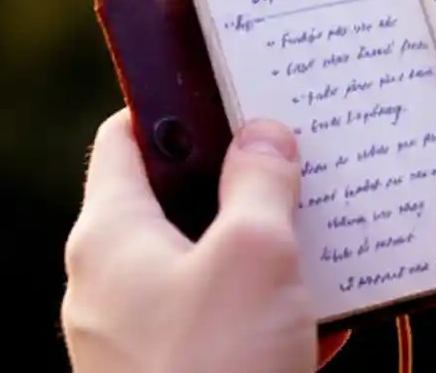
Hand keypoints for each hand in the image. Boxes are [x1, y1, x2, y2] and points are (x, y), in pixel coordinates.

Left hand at [60, 111, 348, 372]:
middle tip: (297, 154)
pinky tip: (326, 311)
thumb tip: (263, 135)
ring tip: (325, 227)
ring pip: (207, 267)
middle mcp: (111, 284)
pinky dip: (269, 311)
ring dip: (265, 249)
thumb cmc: (217, 368)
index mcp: (110, 236)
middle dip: (239, 178)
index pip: (124, 138)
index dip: (176, 104)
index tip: (234, 89)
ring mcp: (140, 337)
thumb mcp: (255, 257)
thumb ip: (260, 183)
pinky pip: (224, 324)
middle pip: (175, 202)